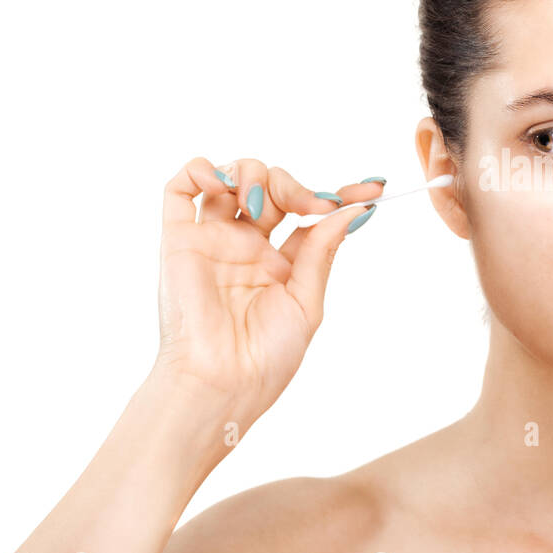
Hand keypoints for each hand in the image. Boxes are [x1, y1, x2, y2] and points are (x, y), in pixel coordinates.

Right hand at [151, 157, 382, 427]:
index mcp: (279, 262)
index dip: (339, 195)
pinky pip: (179, 189)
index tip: (373, 188)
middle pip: (272, 187)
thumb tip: (351, 211)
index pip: (309, 213)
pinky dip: (200, 169)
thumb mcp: (307, 303)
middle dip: (295, 186)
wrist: (221, 383)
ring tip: (259, 207)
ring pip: (232, 177)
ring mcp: (213, 240)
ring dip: (253, 175)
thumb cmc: (265, 358)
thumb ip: (321, 252)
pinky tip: (223, 183)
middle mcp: (246, 245)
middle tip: (310, 205)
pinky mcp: (179, 239)